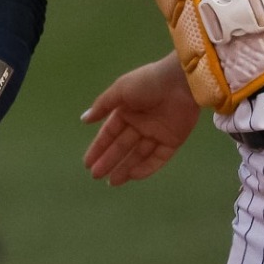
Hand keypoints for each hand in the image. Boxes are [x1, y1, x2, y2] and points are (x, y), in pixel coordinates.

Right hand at [80, 52, 200, 185]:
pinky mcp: (173, 140)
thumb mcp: (119, 90)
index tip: (87, 163)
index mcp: (126, 110)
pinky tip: (132, 176)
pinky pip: (158, 157)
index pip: (109, 133)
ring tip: (112, 182)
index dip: (98, 148)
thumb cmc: (147, 82)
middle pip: (122, 146)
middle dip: (108, 161)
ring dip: (125, 168)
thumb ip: (102, 106)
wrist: (180, 81)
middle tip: (95, 176)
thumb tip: (84, 119)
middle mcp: (140, 123)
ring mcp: (157, 133)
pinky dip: (146, 167)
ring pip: (138, 154)